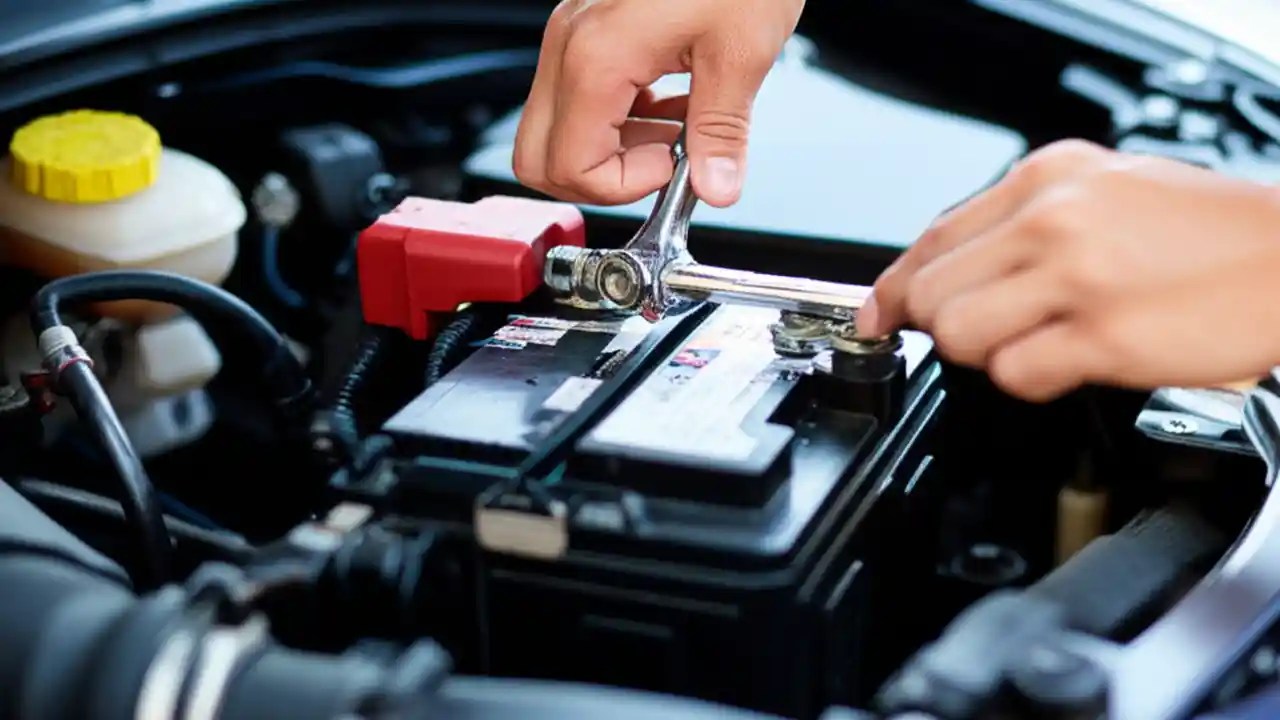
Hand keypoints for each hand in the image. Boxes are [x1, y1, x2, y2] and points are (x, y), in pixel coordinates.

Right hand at [513, 0, 803, 206]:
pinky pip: (576, 97)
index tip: (669, 170)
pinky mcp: (587, 27)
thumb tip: (715, 186)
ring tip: (674, 133)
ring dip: (609, 149)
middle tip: (657, 165)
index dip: (618, 185)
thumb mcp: (742, 53)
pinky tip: (667, 108)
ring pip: (553, 129)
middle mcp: (570, 43)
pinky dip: (616, 119)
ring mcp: (572, 33)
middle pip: (537, 157)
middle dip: (595, 179)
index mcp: (596, 55)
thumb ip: (722, 132)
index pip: (568, 165)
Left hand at [856, 139, 1279, 401]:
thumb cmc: (1207, 234)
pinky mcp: (1102, 334)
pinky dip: (1028, 380)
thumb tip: (950, 267)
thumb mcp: (1107, 191)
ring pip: (957, 335)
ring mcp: (1075, 276)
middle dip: (944, 328)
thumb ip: (1025, 221)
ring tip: (1036, 343)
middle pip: (931, 294)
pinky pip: (1013, 373)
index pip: (932, 238)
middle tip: (988, 333)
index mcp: (1046, 178)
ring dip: (984, 356)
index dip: (894, 288)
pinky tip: (1069, 362)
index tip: (877, 315)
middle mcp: (1052, 218)